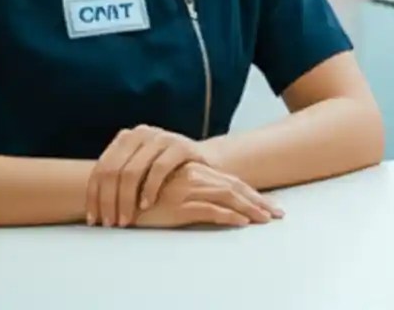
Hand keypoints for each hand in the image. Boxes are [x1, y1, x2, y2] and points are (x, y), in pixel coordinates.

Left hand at [84, 124, 214, 226]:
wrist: (207, 163)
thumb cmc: (169, 173)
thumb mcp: (142, 170)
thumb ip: (120, 177)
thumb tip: (90, 205)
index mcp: (126, 138)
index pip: (101, 168)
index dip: (94, 195)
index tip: (93, 219)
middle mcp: (140, 134)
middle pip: (113, 171)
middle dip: (108, 201)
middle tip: (110, 223)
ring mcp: (161, 137)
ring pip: (132, 171)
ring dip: (125, 200)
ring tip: (125, 220)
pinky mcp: (181, 146)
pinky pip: (158, 169)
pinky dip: (149, 190)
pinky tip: (146, 206)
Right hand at [132, 163, 283, 228]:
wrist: (115, 190)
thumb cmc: (140, 191)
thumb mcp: (169, 187)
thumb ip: (188, 186)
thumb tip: (210, 198)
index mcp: (194, 171)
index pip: (230, 181)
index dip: (251, 192)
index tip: (268, 204)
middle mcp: (194, 177)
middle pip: (235, 188)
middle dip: (258, 201)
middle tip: (278, 213)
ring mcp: (187, 190)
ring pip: (228, 197)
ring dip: (250, 209)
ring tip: (266, 219)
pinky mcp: (178, 205)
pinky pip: (210, 210)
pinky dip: (228, 216)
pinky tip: (242, 222)